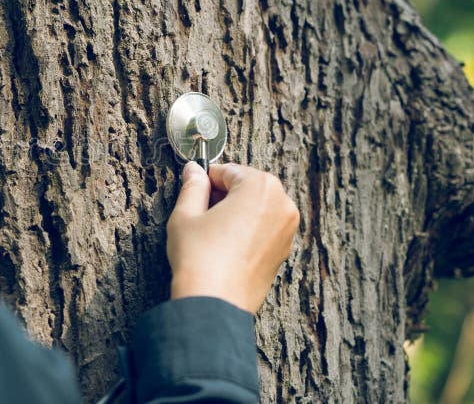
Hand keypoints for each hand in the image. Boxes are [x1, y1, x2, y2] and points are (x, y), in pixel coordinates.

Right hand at [167, 161, 299, 313]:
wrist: (215, 303)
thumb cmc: (200, 258)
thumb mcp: (186, 214)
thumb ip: (192, 186)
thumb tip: (193, 170)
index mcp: (260, 186)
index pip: (229, 171)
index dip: (207, 179)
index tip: (194, 188)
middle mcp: (282, 203)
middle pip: (247, 187)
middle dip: (224, 195)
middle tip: (200, 212)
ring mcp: (287, 229)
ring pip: (257, 207)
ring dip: (236, 211)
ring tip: (212, 231)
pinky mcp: (284, 251)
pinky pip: (264, 228)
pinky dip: (247, 229)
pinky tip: (225, 245)